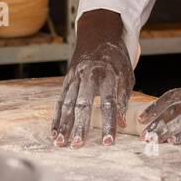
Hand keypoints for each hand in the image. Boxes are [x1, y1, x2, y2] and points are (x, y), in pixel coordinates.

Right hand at [52, 9, 133, 147]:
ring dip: (63, 124)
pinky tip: (54, 132)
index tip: (107, 142)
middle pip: (83, 105)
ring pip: (67, 103)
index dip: (108, 124)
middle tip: (78, 145)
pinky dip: (56, 117)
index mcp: (108, 75)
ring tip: (61, 143)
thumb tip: (122, 123)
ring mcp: (75, 77)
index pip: (109, 104)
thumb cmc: (116, 59)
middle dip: (80, 126)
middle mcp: (89, 76)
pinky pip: (60, 100)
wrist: (98, 35)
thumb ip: (123, 98)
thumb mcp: (126, 75)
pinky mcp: (67, 79)